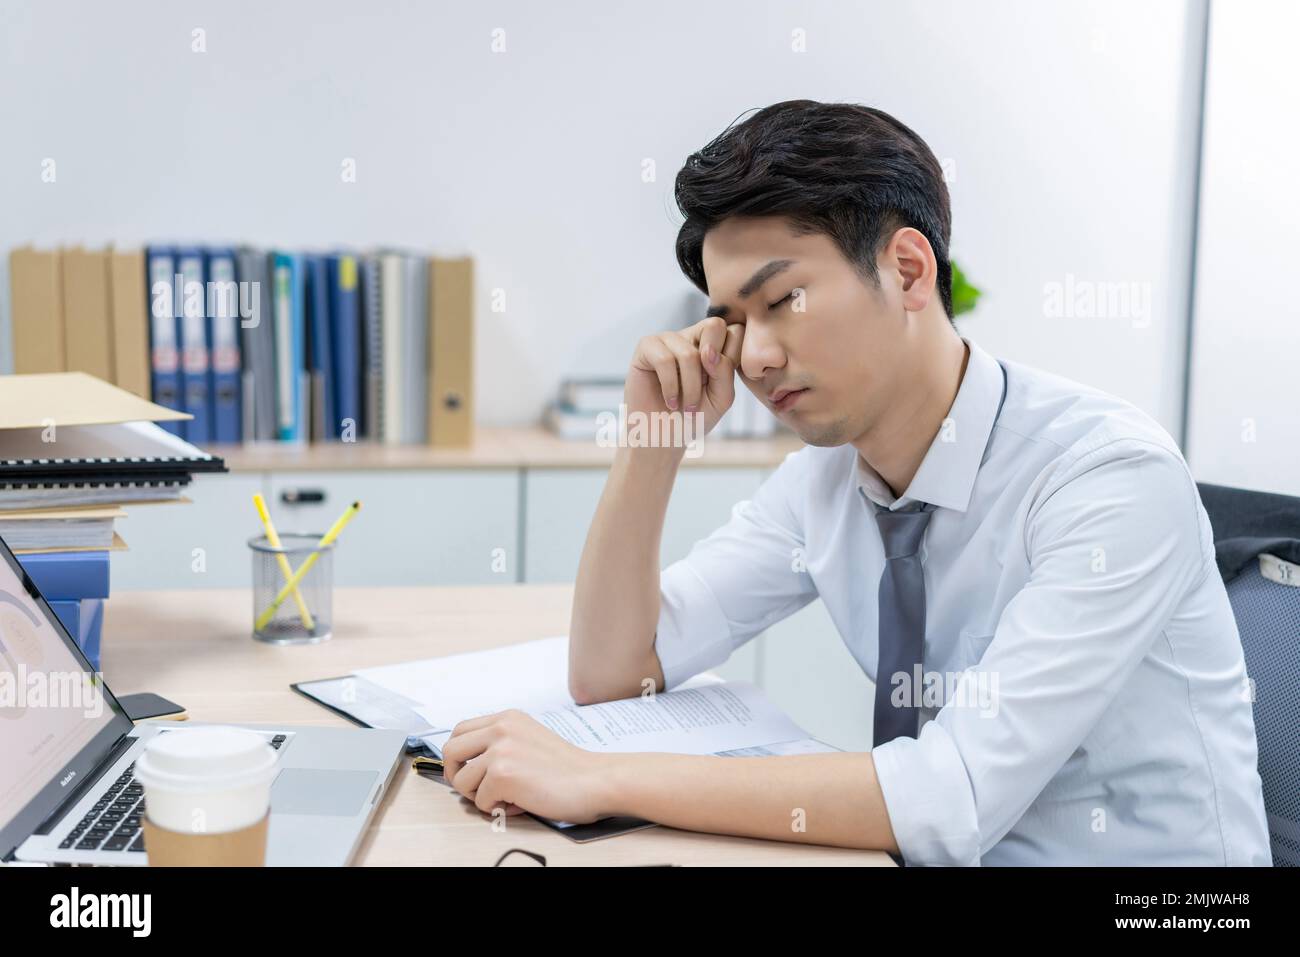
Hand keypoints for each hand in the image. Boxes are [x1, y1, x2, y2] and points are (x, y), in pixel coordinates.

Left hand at [441, 709, 614, 823]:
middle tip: (475, 790)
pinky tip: (521, 803)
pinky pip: (480, 802)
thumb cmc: (568, 769)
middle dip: (457, 775)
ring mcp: (500, 750)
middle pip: (450, 751)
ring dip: (480, 796)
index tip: (466, 770)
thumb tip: (468, 766)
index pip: (460, 730)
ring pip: (461, 781)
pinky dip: (498, 809)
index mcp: (508, 718)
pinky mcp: (502, 774)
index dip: (458, 756)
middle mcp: (501, 728)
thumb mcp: (530, 739)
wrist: (595, 781)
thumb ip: (501, 743)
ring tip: (508, 797)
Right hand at [627, 316, 744, 436]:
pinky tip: (670, 401)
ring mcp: (669, 339)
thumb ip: (725, 372)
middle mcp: (692, 337)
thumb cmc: (694, 417)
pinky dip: (670, 386)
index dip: (734, 357)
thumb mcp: (721, 398)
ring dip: (690, 388)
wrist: (664, 437)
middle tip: (705, 388)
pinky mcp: (647, 346)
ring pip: (689, 353)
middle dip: (714, 363)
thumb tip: (708, 352)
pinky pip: (664, 360)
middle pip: (715, 325)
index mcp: (715, 345)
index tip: (721, 384)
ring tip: (686, 406)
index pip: (736, 330)